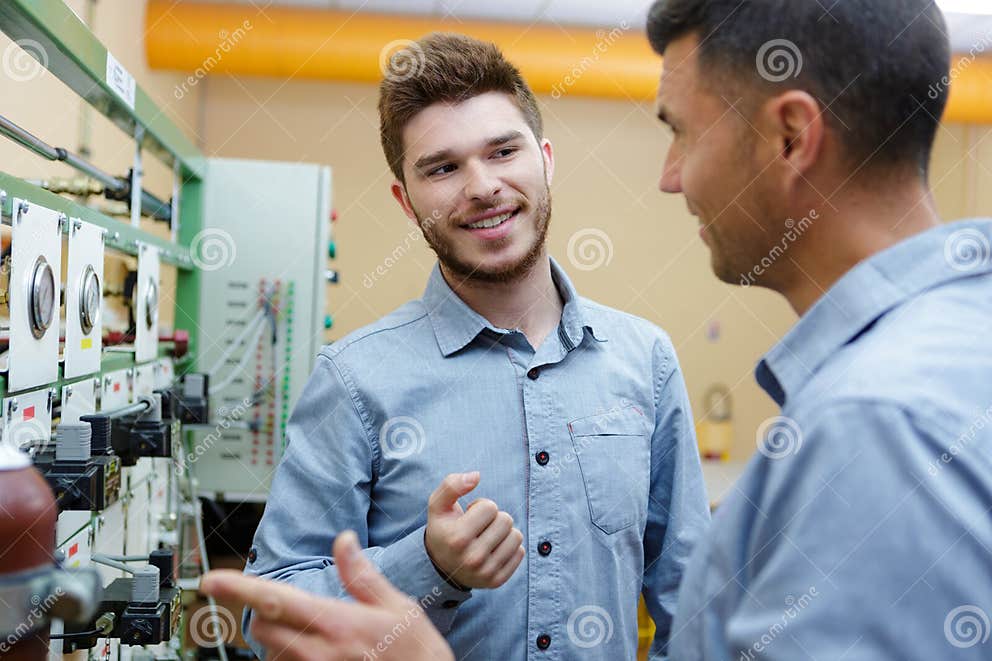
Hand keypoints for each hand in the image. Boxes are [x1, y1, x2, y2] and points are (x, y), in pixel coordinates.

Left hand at [199, 531, 453, 660]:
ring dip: (278, 639)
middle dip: (266, 614)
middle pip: (263, 627)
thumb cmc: (416, 651)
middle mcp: (318, 651)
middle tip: (291, 607)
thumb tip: (342, 540)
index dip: (238, 587)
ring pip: (270, 653)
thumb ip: (362, 575)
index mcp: (335, 622)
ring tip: (311, 634)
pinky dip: (288, 658)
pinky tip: (313, 652)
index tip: (210, 579)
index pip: (274, 600)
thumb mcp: (397, 606)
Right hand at [424, 471, 524, 588]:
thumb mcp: (438, 505)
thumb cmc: (443, 529)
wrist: (440, 567)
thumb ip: (451, 485)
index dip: (481, 506)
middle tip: (478, 527)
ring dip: (503, 532)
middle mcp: (472, 558)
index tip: (469, 516)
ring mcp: (486, 572)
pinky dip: (509, 547)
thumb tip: (476, 475)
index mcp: (457, 538)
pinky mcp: (497, 581)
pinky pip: (520, 552)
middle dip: (493, 518)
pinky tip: (493, 550)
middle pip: (506, 520)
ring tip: (486, 537)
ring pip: (516, 536)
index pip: (490, 507)